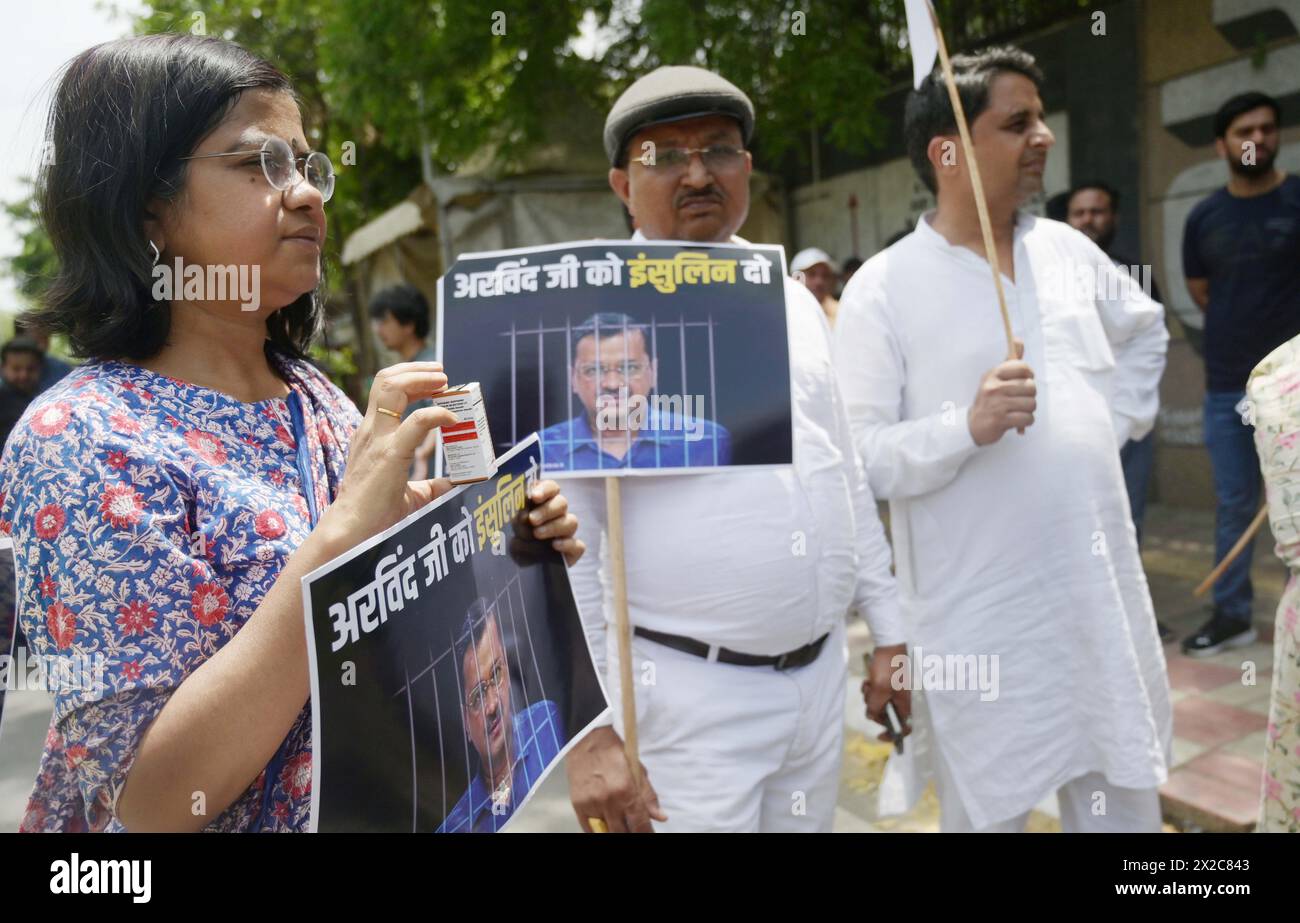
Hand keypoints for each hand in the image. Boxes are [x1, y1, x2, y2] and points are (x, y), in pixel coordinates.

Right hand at [318, 361, 456, 549]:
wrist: (353, 532)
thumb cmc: (376, 515)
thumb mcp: (409, 494)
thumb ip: (428, 486)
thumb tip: (451, 485)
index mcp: (372, 435)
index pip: (386, 391)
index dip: (412, 380)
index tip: (437, 385)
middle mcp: (371, 431)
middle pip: (386, 380)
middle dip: (417, 371)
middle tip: (442, 375)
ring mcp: (377, 440)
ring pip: (392, 388)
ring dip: (422, 379)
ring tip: (444, 382)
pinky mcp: (389, 454)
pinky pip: (416, 422)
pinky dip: (437, 414)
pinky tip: (452, 419)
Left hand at [510, 479, 584, 565]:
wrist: (518, 571)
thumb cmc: (512, 542)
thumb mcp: (508, 528)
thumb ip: (515, 518)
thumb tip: (521, 515)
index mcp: (542, 503)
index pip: (551, 488)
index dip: (545, 489)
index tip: (534, 496)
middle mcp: (557, 515)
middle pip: (562, 503)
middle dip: (547, 510)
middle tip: (532, 519)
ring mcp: (566, 533)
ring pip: (571, 522)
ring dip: (554, 526)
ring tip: (537, 534)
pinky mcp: (572, 551)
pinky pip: (577, 545)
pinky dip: (567, 544)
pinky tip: (554, 546)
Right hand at [566, 726, 666, 832]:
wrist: (588, 741)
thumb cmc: (613, 752)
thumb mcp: (637, 770)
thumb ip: (648, 796)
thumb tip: (660, 816)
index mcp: (626, 790)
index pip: (640, 824)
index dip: (647, 832)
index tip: (649, 833)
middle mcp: (608, 800)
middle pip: (622, 832)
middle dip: (631, 833)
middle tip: (634, 829)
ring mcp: (592, 804)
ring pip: (605, 832)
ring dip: (615, 832)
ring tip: (620, 826)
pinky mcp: (578, 805)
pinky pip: (588, 829)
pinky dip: (598, 831)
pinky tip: (606, 827)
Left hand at [861, 643, 911, 742]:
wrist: (888, 644)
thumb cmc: (887, 667)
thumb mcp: (879, 690)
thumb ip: (875, 708)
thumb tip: (871, 716)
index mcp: (904, 704)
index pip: (904, 728)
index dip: (893, 735)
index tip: (879, 735)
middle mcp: (900, 700)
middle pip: (886, 716)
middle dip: (874, 709)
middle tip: (870, 697)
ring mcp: (893, 692)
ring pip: (878, 704)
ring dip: (870, 697)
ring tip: (869, 685)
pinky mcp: (886, 683)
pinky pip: (875, 693)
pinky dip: (870, 689)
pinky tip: (867, 680)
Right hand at [967, 338, 1035, 445]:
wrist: (973, 425)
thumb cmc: (990, 400)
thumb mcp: (995, 378)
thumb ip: (1010, 361)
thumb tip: (1018, 340)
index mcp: (993, 374)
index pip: (1022, 367)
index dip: (1029, 374)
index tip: (1025, 380)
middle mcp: (993, 387)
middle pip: (1031, 387)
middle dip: (1030, 396)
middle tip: (1020, 400)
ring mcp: (996, 404)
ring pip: (1031, 404)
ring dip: (1029, 410)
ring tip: (1018, 411)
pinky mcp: (1000, 420)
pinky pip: (1027, 419)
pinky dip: (1026, 422)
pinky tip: (1018, 422)